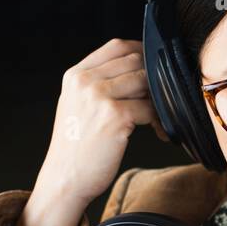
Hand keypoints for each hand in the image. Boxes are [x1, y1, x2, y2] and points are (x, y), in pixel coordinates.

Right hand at [11, 39, 162, 225]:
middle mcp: (85, 81)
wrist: (65, 178)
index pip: (117, 47)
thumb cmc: (76, 147)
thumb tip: (135, 71)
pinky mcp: (115, 116)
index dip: (142, 53)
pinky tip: (160, 133)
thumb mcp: (76, 105)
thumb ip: (97, 84)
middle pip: (135, 61)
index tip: (155, 69)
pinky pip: (150, 108)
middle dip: (153, 80)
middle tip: (161, 101)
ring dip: (159, 99)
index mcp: (76, 75)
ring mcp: (100, 97)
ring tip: (159, 120)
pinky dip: (160, 121)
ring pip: (145, 82)